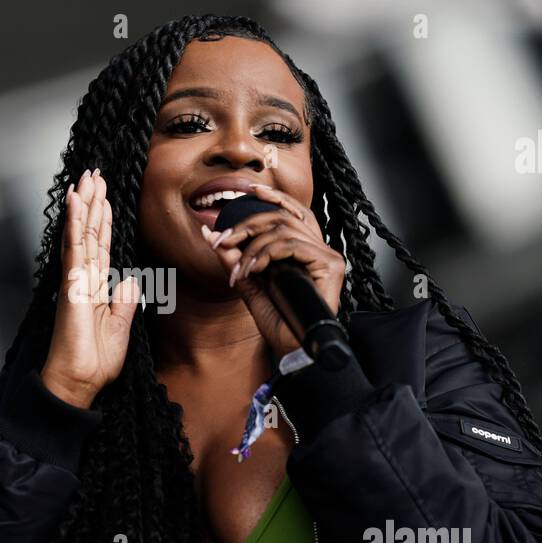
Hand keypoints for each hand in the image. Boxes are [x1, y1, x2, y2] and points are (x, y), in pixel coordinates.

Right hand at [41, 168, 140, 408]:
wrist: (80, 382)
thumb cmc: (95, 362)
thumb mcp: (120, 328)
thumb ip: (123, 302)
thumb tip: (129, 280)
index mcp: (96, 288)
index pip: (102, 247)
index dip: (103, 221)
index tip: (104, 198)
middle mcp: (84, 279)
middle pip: (90, 233)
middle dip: (92, 203)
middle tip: (94, 175)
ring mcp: (75, 279)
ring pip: (81, 233)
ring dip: (84, 204)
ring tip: (86, 178)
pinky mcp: (72, 284)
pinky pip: (74, 247)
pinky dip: (74, 223)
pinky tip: (74, 202)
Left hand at [201, 182, 345, 359]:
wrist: (294, 352)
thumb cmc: (279, 323)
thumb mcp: (250, 285)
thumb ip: (235, 259)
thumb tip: (211, 235)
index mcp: (306, 251)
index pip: (294, 212)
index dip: (273, 198)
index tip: (249, 190)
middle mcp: (321, 249)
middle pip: (284, 216)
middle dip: (247, 223)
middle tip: (222, 239)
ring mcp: (328, 256)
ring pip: (284, 228)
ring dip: (252, 245)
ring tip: (238, 268)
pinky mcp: (330, 265)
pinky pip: (292, 244)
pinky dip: (266, 254)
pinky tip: (253, 269)